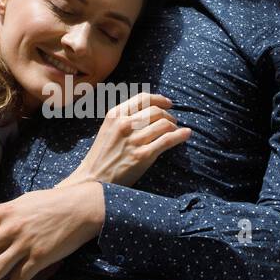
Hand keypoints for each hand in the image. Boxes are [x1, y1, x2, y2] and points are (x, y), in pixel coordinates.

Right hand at [58, 91, 189, 188]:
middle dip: (168, 115)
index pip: (143, 98)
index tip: (168, 104)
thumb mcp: (107, 130)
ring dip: (174, 126)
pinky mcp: (143, 155)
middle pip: (156, 110)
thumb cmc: (101, 157)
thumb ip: (123, 118)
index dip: (159, 99)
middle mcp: (124, 124)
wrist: (93, 180)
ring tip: (176, 130)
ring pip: (164, 124)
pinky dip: (180, 135)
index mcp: (115, 115)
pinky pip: (168, 140)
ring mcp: (134, 140)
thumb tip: (148, 112)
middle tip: (172, 122)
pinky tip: (186, 134)